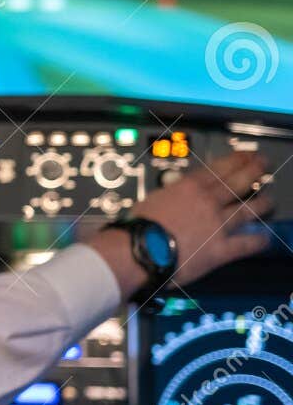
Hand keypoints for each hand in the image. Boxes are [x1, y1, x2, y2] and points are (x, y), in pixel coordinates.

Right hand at [90, 151, 273, 298]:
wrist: (138, 249)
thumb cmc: (136, 226)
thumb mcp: (150, 200)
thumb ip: (167, 196)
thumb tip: (169, 196)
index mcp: (188, 187)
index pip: (219, 168)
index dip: (237, 160)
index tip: (246, 155)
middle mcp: (208, 202)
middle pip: (239, 182)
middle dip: (254, 172)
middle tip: (263, 166)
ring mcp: (218, 225)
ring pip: (249, 210)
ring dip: (262, 204)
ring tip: (269, 200)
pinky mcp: (221, 249)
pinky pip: (246, 244)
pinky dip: (258, 241)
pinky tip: (265, 239)